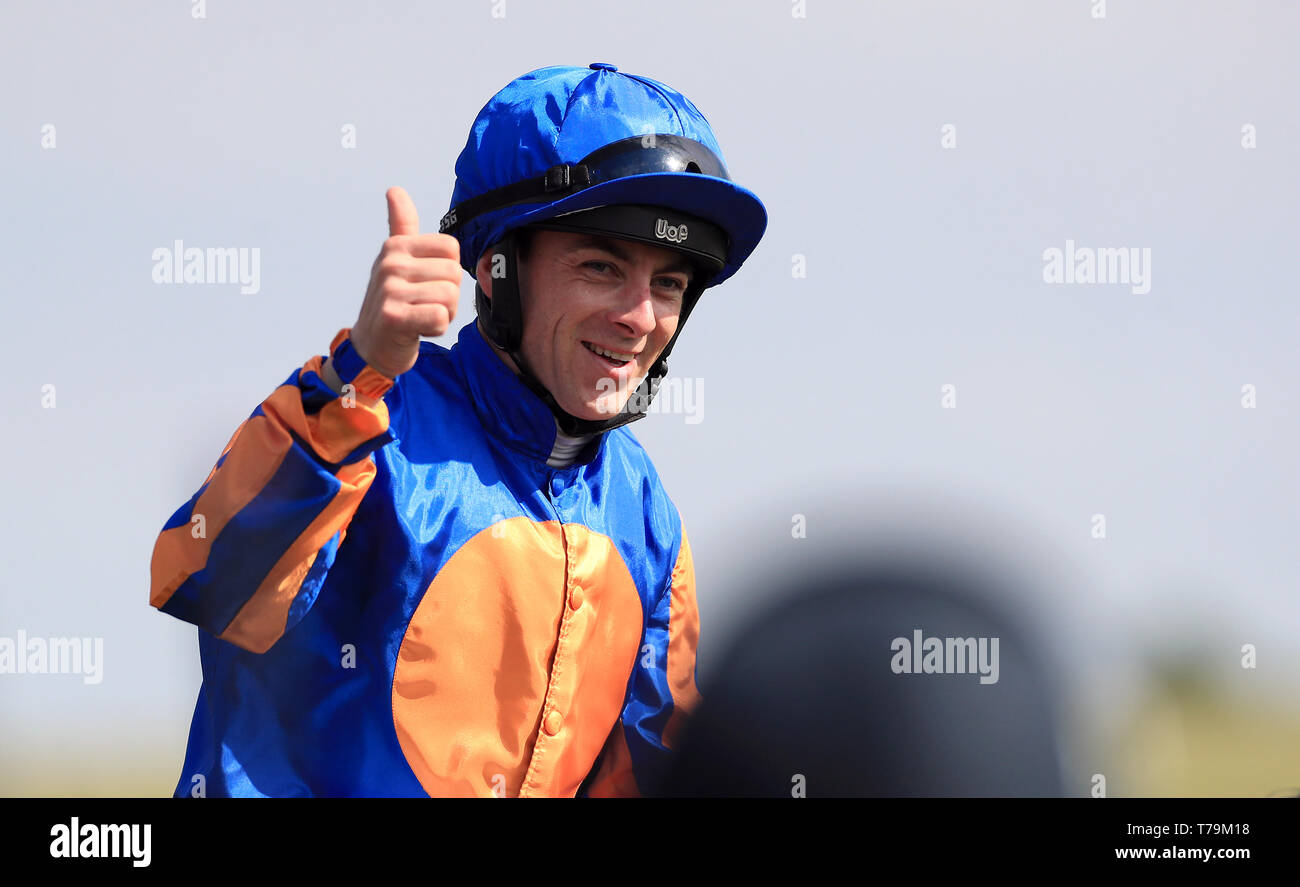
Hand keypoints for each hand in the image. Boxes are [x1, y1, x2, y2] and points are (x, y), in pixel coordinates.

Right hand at [348, 186, 461, 378]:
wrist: (372, 346)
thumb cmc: (392, 301)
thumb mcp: (394, 259)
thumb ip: (401, 225)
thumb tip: (395, 189)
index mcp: (396, 246)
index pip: (452, 249)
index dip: (448, 272)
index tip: (428, 284)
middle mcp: (390, 263)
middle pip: (454, 274)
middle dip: (448, 296)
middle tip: (424, 305)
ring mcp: (390, 290)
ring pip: (450, 297)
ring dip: (443, 314)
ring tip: (420, 317)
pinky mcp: (393, 317)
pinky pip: (439, 317)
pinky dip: (436, 329)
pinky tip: (418, 330)